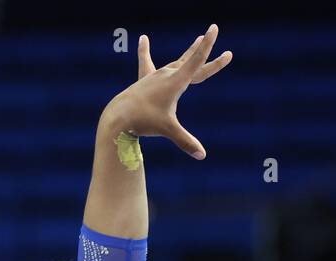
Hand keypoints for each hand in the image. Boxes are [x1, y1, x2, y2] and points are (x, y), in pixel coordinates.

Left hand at [103, 25, 231, 158]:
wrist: (118, 116)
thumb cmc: (143, 122)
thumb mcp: (167, 130)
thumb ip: (186, 141)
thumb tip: (202, 156)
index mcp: (176, 82)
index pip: (197, 61)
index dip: (207, 46)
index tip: (213, 28)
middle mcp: (166, 75)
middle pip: (192, 62)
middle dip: (206, 50)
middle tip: (217, 36)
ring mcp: (155, 76)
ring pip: (176, 62)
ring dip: (188, 52)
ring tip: (196, 40)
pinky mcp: (144, 80)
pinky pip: (145, 63)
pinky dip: (144, 51)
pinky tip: (142, 39)